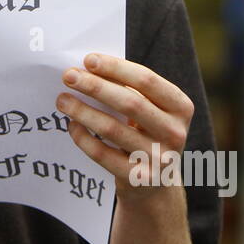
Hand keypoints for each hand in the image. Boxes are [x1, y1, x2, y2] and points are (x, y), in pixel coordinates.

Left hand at [57, 53, 193, 203]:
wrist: (156, 184)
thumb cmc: (146, 133)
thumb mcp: (150, 110)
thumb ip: (129, 89)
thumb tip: (88, 69)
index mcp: (180, 107)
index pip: (147, 80)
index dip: (116, 68)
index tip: (88, 59)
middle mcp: (175, 132)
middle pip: (129, 103)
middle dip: (95, 86)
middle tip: (68, 76)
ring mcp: (159, 158)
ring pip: (112, 129)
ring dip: (82, 111)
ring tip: (62, 100)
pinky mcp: (138, 179)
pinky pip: (103, 154)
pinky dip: (83, 138)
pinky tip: (72, 126)